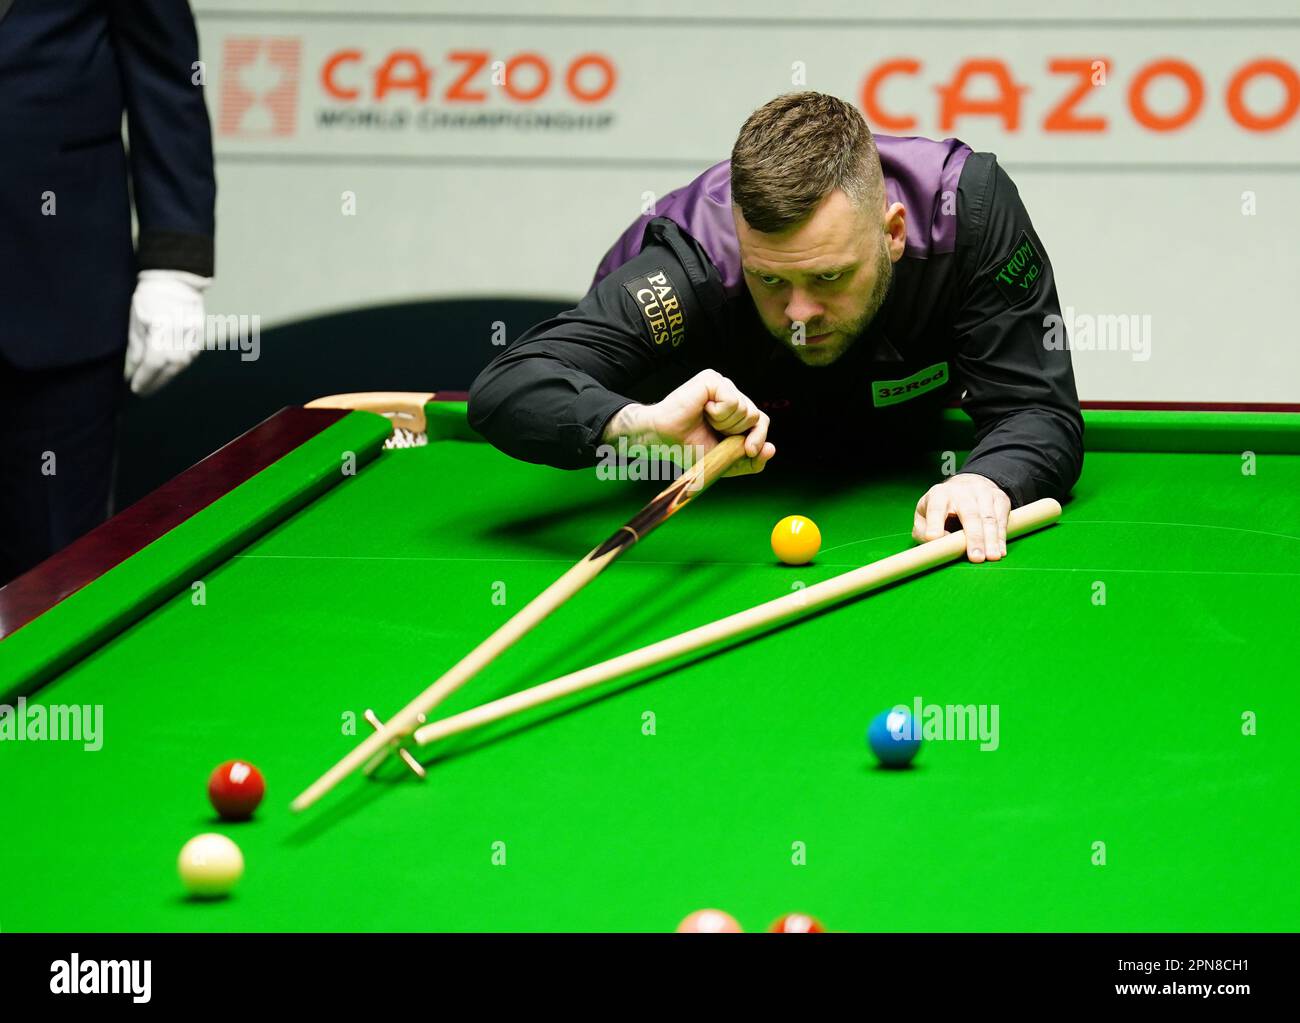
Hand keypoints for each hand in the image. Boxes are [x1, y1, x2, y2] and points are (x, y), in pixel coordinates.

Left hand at [124, 270, 211, 395]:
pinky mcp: (199, 338)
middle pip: (168, 371)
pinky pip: (187, 358)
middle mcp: (181, 343)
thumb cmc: (151, 296)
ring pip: (179, 366)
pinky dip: (176, 366)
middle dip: (155, 383)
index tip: (134, 388)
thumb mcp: (137, 320)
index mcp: (163, 337)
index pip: (152, 366)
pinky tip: (167, 368)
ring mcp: (193, 341)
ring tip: (154, 382)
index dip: (143, 379)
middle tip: (143, 391)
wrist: (178, 279)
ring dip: (166, 376)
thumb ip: (136, 347)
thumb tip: (135, 369)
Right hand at [604, 369, 775, 475]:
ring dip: (724, 424)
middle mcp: (732, 396)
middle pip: (756, 416)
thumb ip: (749, 460)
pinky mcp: (713, 379)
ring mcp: (723, 386)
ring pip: (746, 410)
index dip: (759, 438)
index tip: (748, 451)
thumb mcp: (725, 460)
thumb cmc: (689, 447)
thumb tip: (771, 449)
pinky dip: (718, 413)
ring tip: (706, 420)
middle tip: (714, 431)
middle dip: (736, 433)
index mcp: (736, 413)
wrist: (664, 439)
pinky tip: (703, 410)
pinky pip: (732, 401)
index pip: (761, 422)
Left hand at [912, 473, 1010, 562]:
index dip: (934, 524)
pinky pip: (1002, 518)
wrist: (968, 484)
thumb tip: (938, 544)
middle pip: (969, 514)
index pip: (936, 509)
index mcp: (938, 495)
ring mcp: (982, 493)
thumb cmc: (942, 508)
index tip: (934, 538)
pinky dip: (1001, 536)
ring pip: (988, 517)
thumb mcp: (925, 515)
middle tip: (976, 558)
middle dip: (973, 537)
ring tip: (992, 557)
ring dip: (991, 539)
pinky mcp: (999, 498)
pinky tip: (1000, 550)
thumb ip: (923, 531)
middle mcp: (961, 492)